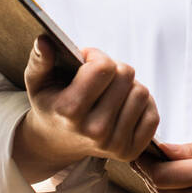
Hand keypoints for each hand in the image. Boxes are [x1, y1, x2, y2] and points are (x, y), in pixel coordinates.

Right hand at [13, 36, 159, 182]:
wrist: (56, 142)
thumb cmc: (51, 103)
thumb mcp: (38, 81)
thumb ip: (40, 59)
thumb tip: (45, 40)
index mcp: (70, 110)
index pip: (104, 67)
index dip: (96, 56)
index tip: (86, 61)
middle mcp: (94, 131)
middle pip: (126, 76)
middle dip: (114, 68)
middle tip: (100, 77)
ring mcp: (114, 144)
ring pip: (142, 93)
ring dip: (129, 86)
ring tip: (111, 92)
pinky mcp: (130, 152)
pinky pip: (153, 116)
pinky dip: (142, 106)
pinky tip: (123, 106)